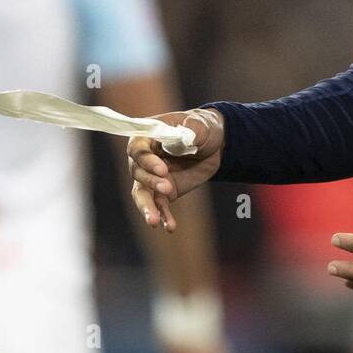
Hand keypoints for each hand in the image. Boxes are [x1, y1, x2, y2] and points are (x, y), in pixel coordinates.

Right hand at [128, 109, 223, 232]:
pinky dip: (164, 217)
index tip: (163, 170)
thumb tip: (186, 137)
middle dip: (151, 182)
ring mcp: (152, 177)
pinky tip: (170, 227)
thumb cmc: (201, 127)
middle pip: (137, 173)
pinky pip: (160, 206)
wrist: (214, 144)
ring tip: (153, 221)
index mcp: (147, 137)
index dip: (147, 161)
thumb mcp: (199, 125)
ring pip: (142, 194)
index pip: (138, 150)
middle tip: (168, 188)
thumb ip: (191, 130)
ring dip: (147, 208)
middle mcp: (144, 159)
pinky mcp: (165, 192)